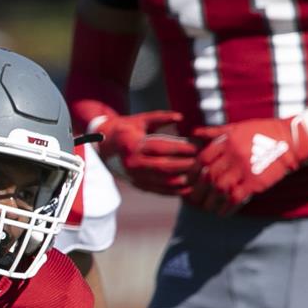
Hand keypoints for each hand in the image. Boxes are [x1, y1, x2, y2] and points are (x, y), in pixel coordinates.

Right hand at [73, 101, 197, 196]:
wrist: (105, 147)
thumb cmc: (127, 129)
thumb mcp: (141, 119)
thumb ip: (161, 117)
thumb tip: (180, 117)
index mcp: (134, 146)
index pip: (161, 148)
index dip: (180, 149)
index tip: (196, 147)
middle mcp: (134, 164)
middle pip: (164, 167)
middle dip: (185, 166)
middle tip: (202, 162)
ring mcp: (135, 177)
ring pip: (163, 182)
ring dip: (183, 180)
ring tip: (198, 175)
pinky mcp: (138, 185)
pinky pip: (159, 191)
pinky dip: (175, 191)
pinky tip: (188, 187)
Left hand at [190, 116, 307, 213]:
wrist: (291, 140)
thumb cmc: (262, 132)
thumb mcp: (237, 127)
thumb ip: (214, 132)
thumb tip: (193, 133)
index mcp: (228, 141)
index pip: (203, 159)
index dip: (193, 172)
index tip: (189, 181)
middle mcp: (234, 155)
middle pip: (208, 177)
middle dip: (198, 190)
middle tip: (193, 199)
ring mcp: (245, 169)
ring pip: (219, 189)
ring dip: (210, 202)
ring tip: (206, 208)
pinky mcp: (256, 182)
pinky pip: (236, 198)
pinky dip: (227, 208)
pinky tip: (222, 213)